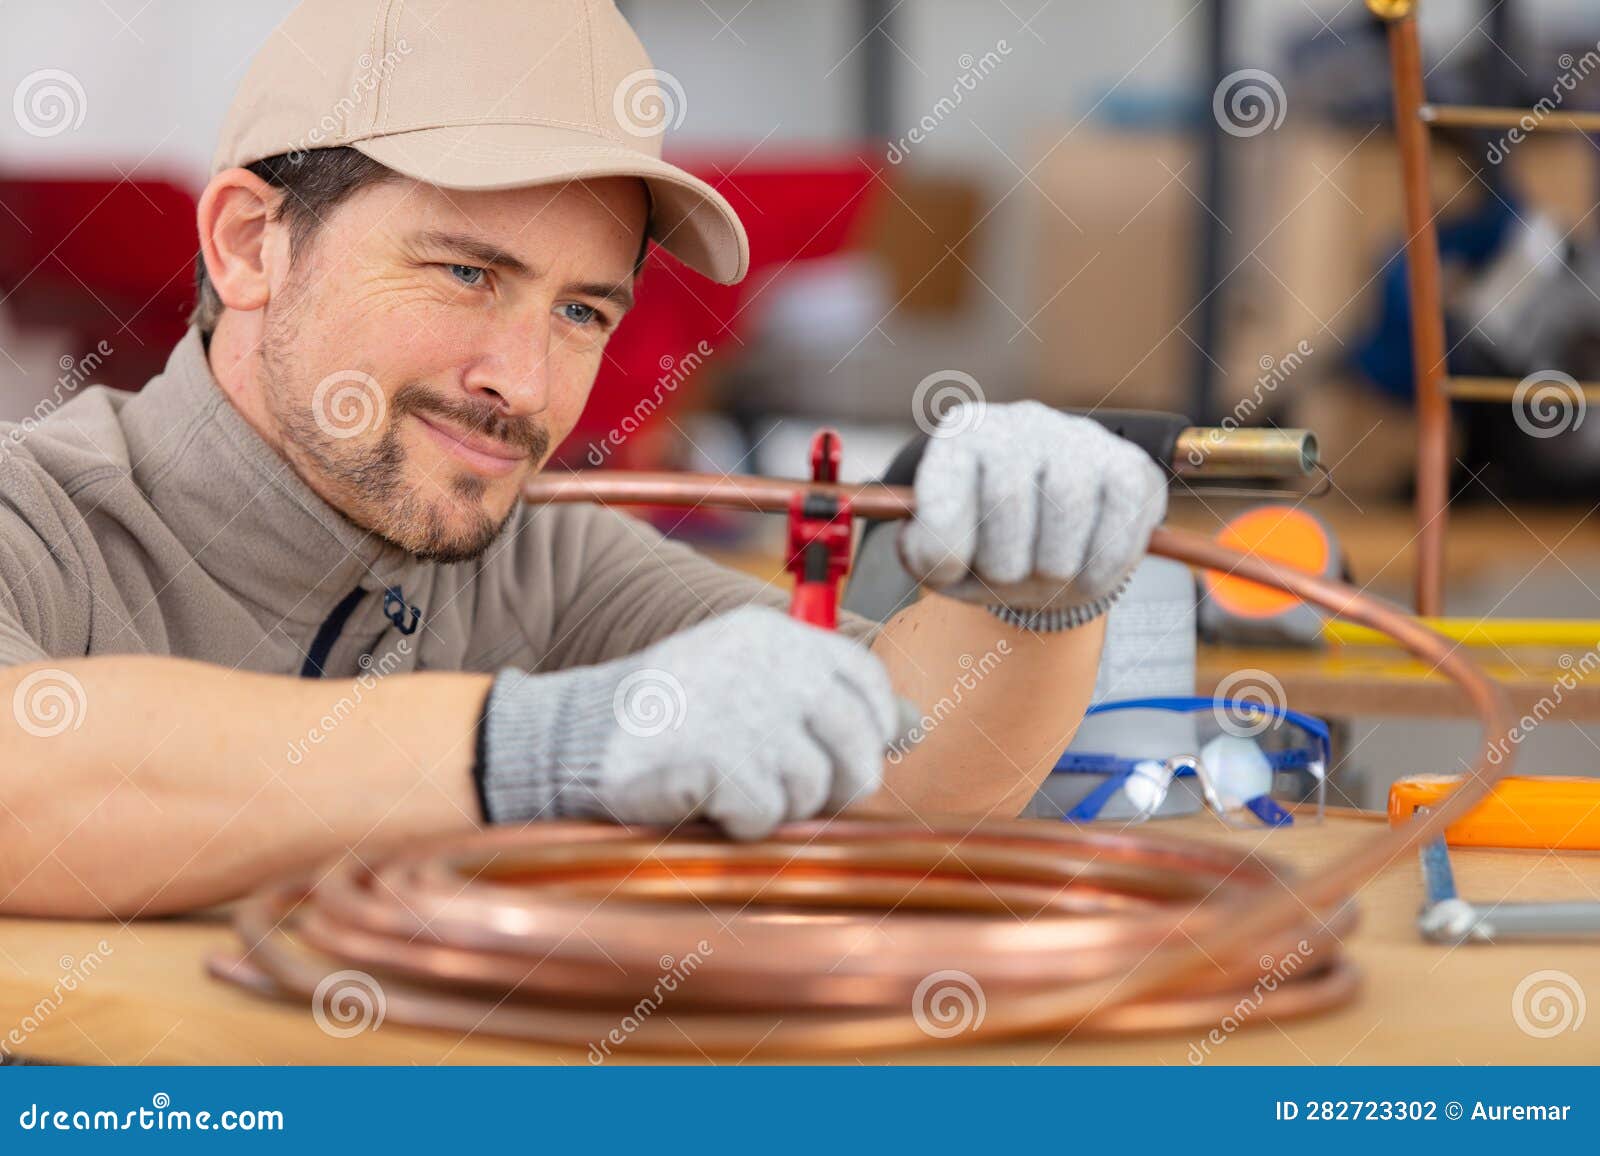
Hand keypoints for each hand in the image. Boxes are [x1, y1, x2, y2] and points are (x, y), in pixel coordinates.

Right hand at [478, 607, 914, 838]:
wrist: (575, 734)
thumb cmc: (669, 714)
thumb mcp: (749, 682)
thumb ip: (825, 699)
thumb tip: (914, 727)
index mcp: (776, 633)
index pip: (868, 680)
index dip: (873, 728)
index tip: (847, 755)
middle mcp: (770, 661)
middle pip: (858, 744)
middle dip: (836, 784)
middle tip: (794, 795)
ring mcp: (747, 708)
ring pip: (815, 788)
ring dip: (779, 805)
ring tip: (732, 787)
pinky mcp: (722, 756)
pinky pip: (766, 815)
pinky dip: (742, 823)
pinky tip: (708, 802)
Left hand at [898, 400, 1166, 621]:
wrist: (1053, 533)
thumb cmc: (988, 540)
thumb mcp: (943, 551)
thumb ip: (925, 555)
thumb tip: (936, 557)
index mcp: (964, 434)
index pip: (944, 490)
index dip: (943, 546)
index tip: (948, 572)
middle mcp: (1020, 422)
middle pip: (1008, 503)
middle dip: (1004, 565)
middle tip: (1007, 578)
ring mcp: (1078, 438)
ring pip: (1067, 510)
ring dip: (1053, 570)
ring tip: (1045, 575)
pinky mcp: (1128, 464)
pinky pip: (1121, 518)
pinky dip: (1102, 565)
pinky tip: (1087, 575)